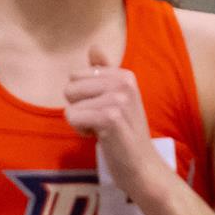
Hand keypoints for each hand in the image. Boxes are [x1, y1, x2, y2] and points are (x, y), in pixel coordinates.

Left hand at [64, 46, 174, 209]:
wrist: (144, 168)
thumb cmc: (126, 135)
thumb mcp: (117, 98)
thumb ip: (103, 72)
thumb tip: (94, 46)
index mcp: (124, 75)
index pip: (77, 75)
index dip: (84, 97)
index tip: (104, 111)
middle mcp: (123, 82)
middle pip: (70, 86)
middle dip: (80, 107)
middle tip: (102, 122)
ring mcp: (118, 99)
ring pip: (70, 105)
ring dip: (81, 122)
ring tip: (104, 131)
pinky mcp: (109, 118)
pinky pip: (72, 117)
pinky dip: (81, 132)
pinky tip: (101, 138)